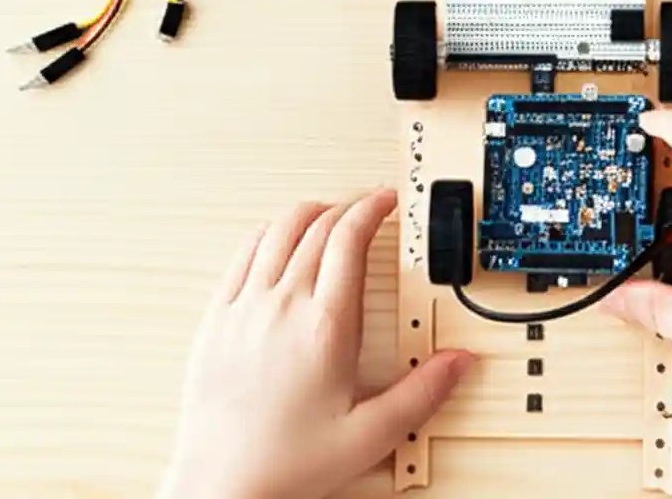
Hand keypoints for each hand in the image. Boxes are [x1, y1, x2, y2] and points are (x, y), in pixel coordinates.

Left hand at [158, 190, 474, 498]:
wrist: (220, 485)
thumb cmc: (283, 464)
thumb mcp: (369, 435)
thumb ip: (420, 394)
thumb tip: (456, 363)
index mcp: (325, 327)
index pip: (350, 240)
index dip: (372, 210)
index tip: (385, 202)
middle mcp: (282, 307)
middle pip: (316, 227)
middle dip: (347, 207)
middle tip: (365, 207)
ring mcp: (243, 310)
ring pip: (274, 231)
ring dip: (305, 212)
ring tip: (325, 213)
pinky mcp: (215, 321)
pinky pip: (240, 255)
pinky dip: (263, 234)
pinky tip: (272, 238)